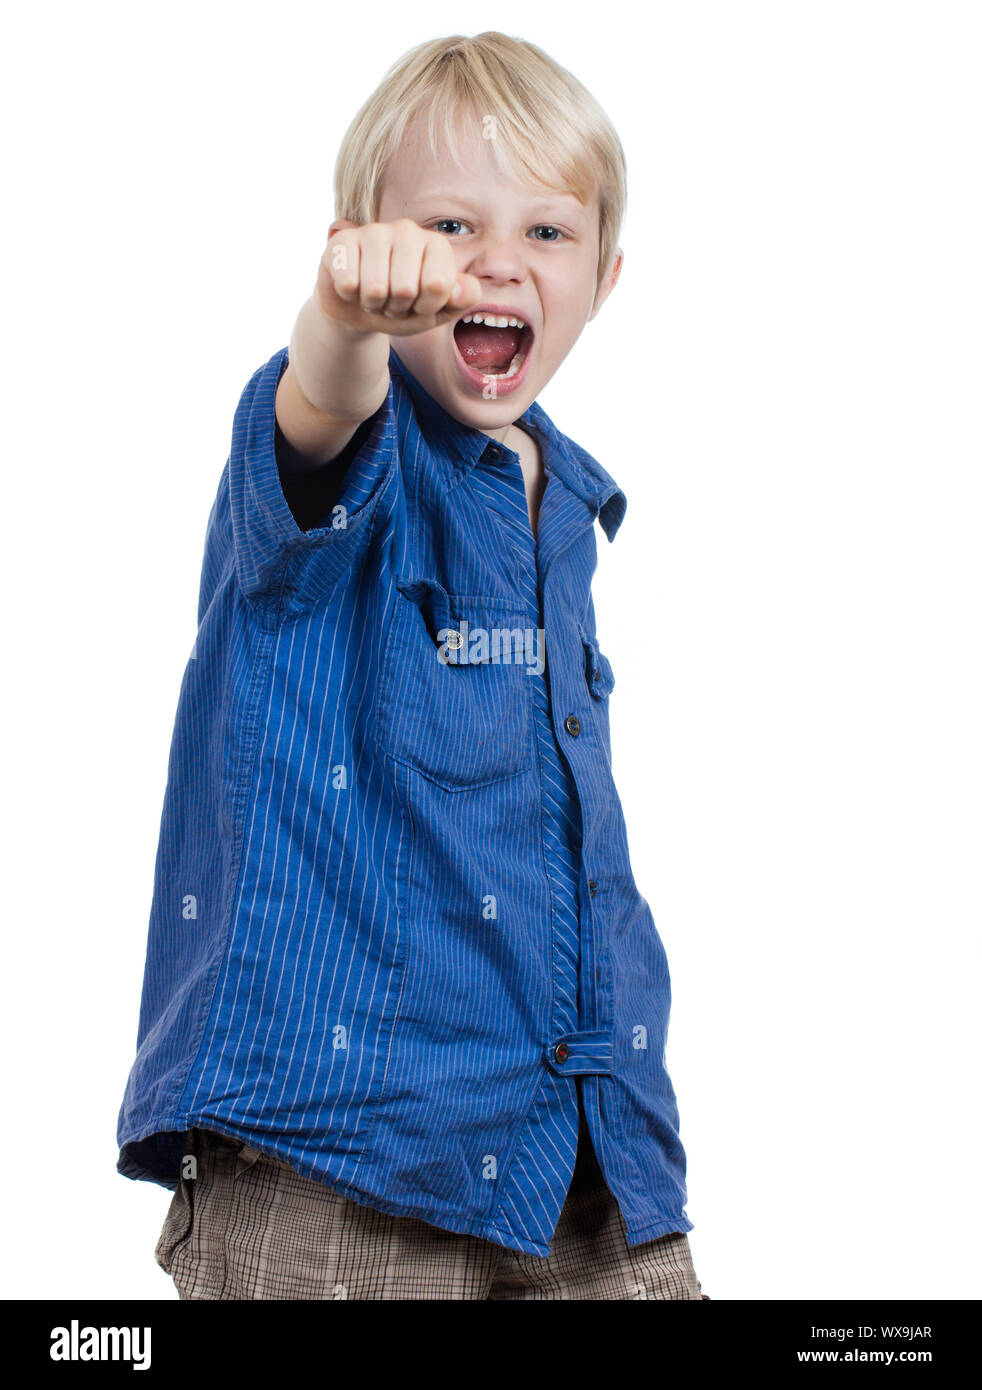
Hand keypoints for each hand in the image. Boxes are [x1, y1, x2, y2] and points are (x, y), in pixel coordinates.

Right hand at [314, 218, 483, 336]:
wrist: (359, 310)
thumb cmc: (403, 307)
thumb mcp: (437, 311)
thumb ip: (462, 299)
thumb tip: (462, 289)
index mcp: (436, 244)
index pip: (438, 285)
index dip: (426, 307)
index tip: (420, 303)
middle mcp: (407, 230)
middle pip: (405, 289)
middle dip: (397, 308)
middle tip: (393, 301)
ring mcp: (374, 231)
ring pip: (375, 288)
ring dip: (373, 304)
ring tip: (374, 295)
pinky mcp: (342, 241)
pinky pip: (348, 283)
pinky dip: (350, 296)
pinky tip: (352, 286)